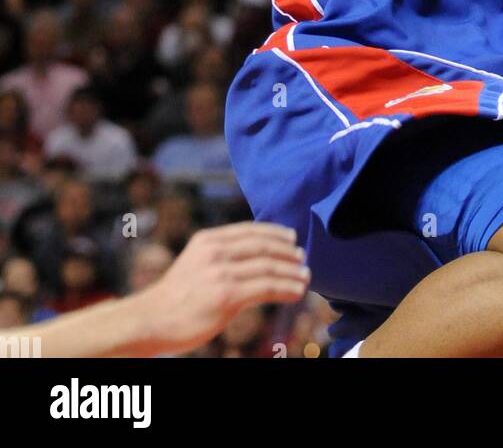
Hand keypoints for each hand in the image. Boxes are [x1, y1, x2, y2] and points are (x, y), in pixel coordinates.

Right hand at [137, 222, 309, 353]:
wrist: (150, 320)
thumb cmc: (175, 297)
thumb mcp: (195, 262)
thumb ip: (220, 255)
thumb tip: (253, 257)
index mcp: (208, 239)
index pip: (250, 230)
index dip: (275, 233)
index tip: (291, 238)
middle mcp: (215, 251)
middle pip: (263, 245)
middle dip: (287, 251)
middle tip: (302, 258)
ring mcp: (221, 272)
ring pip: (268, 266)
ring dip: (291, 272)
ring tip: (305, 277)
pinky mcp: (226, 295)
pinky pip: (266, 288)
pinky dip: (286, 288)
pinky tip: (296, 292)